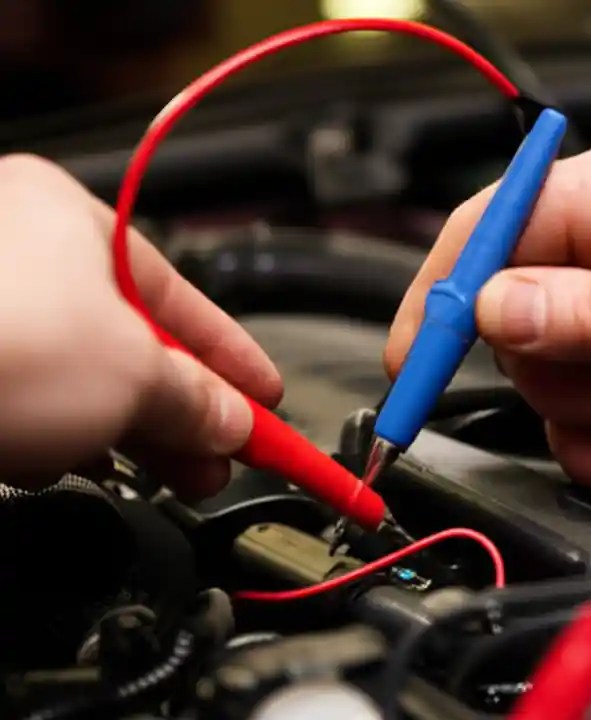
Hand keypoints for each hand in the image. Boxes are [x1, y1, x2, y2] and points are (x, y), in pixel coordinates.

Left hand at [0, 155, 282, 499]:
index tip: (270, 404)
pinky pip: (21, 402)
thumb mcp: (137, 376)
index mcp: (66, 216)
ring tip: (168, 473)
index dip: (237, 358)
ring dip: (123, 431)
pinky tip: (67, 464)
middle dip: (185, 408)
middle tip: (225, 456)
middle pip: (130, 341)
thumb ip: (199, 400)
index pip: (182, 296)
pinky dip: (54, 438)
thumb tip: (231, 421)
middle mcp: (13, 250)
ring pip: (74, 377)